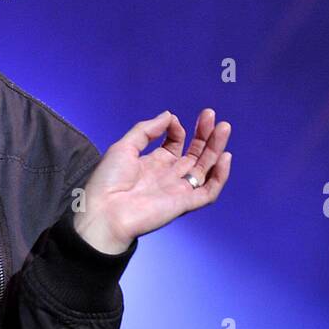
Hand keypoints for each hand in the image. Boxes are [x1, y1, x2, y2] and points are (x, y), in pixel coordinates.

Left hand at [73, 109, 231, 254]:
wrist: (104, 213)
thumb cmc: (108, 182)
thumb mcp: (124, 147)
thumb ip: (147, 130)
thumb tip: (169, 115)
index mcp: (152, 164)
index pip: (174, 145)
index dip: (178, 131)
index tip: (174, 122)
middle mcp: (167, 176)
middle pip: (194, 154)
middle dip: (204, 135)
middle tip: (211, 115)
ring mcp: (177, 190)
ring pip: (205, 168)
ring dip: (216, 148)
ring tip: (224, 127)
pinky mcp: (185, 204)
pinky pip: (209, 192)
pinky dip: (220, 176)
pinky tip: (224, 157)